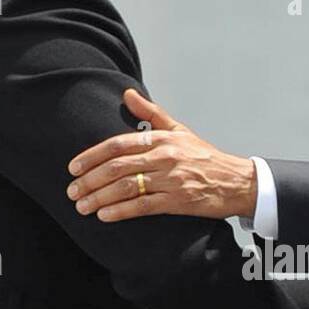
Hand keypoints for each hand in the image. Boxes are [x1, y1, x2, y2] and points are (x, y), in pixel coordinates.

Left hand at [66, 89, 256, 220]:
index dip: (92, 156)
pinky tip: (105, 215)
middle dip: (90, 180)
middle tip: (72, 191)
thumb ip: (150, 113)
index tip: (74, 167)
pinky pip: (144, 206)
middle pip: (118, 167)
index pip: (118, 144)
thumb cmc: (206, 157)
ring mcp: (172, 180)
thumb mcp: (179, 130)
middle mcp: (165, 157)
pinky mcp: (179, 201)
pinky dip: (121, 211)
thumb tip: (126, 94)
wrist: (237, 182)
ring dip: (100, 197)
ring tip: (82, 206)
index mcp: (162, 139)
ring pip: (127, 187)